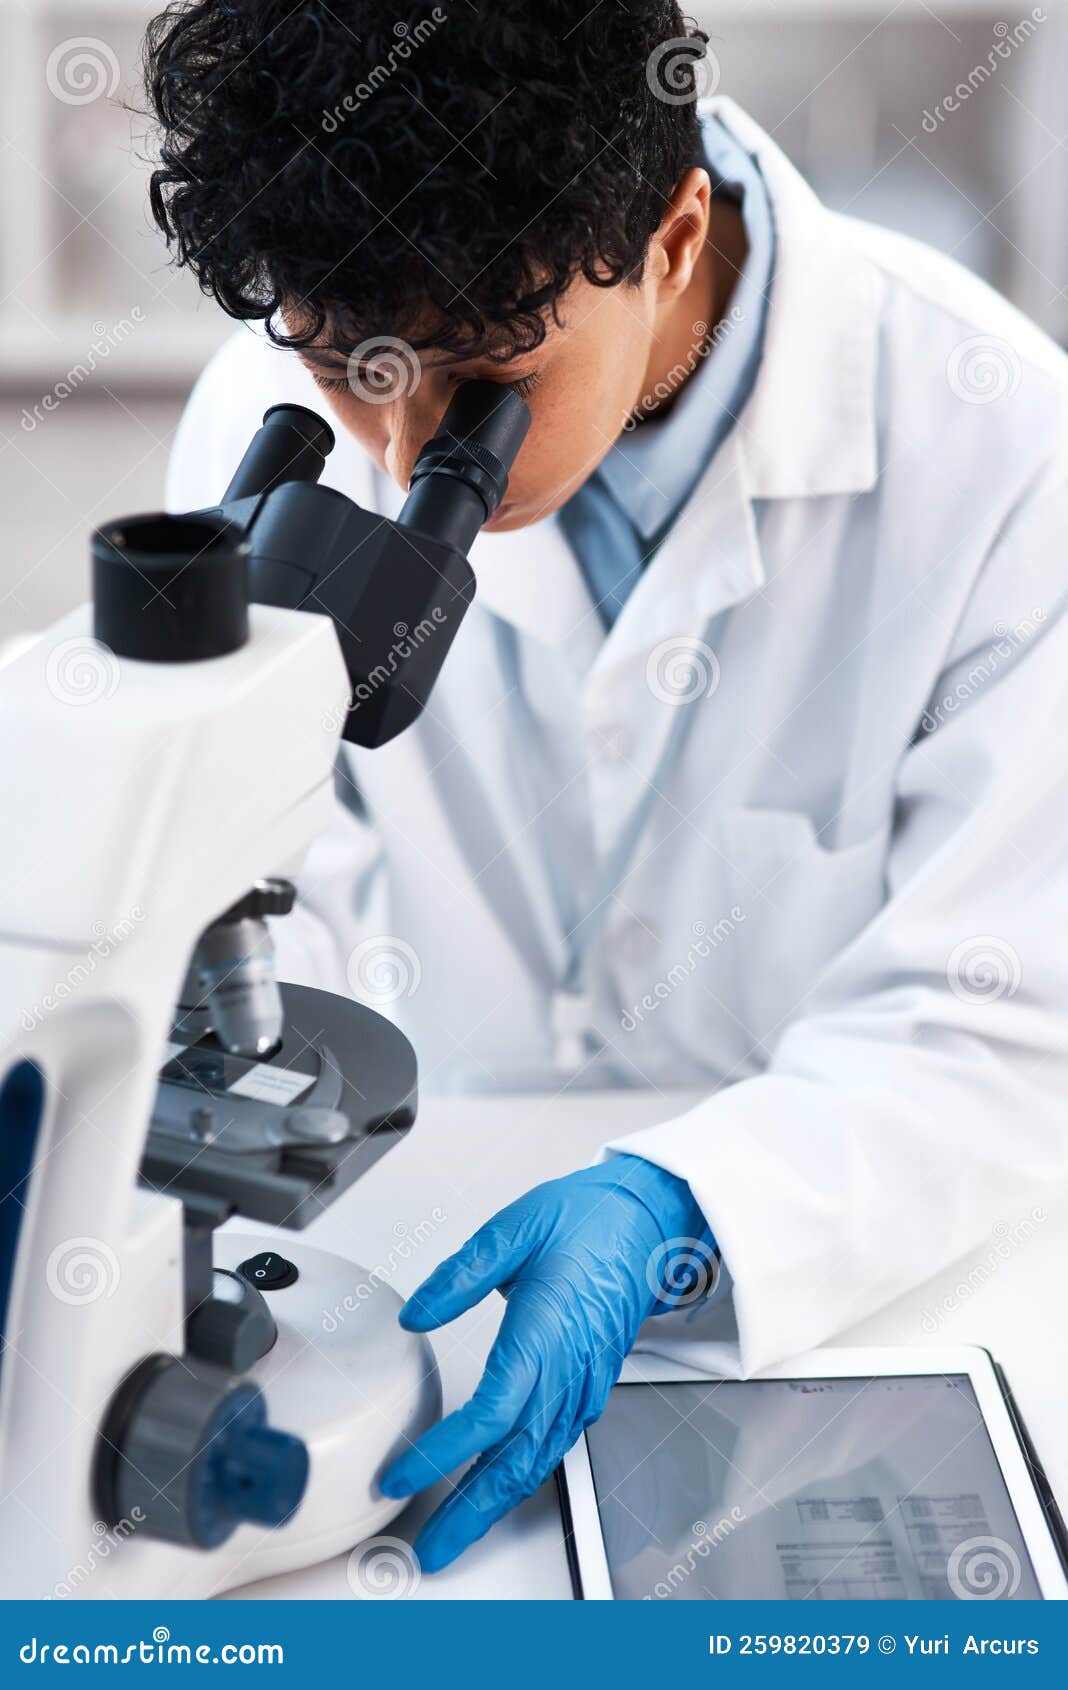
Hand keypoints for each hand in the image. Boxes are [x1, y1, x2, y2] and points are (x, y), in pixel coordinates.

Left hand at [379, 1154, 716, 1570]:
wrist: (652, 1220)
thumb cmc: (592, 1219)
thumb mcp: (516, 1227)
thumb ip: (462, 1274)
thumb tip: (418, 1313)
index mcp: (546, 1333)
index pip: (490, 1414)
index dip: (443, 1454)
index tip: (400, 1476)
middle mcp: (568, 1370)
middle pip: (514, 1460)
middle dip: (469, 1513)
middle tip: (429, 1550)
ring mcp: (584, 1383)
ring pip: (537, 1461)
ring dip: (494, 1505)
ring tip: (455, 1534)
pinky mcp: (592, 1384)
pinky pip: (556, 1445)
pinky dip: (524, 1477)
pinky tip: (501, 1488)